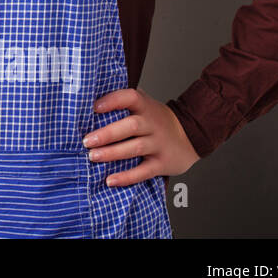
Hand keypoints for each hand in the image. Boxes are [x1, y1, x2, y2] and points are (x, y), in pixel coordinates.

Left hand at [83, 88, 199, 185]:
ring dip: (112, 153)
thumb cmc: (156, 119)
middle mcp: (153, 124)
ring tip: (92, 157)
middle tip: (87, 141)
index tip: (94, 107)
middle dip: (108, 133)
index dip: (113, 101)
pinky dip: (127, 177)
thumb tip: (88, 97)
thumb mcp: (144, 105)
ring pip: (136, 148)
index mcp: (145, 107)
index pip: (130, 97)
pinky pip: (144, 171)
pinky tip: (110, 180)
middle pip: (131, 126)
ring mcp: (159, 144)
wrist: (191, 135)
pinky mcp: (162, 163)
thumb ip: (122, 100)